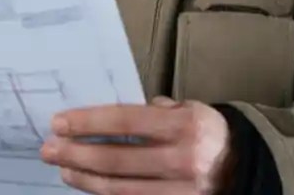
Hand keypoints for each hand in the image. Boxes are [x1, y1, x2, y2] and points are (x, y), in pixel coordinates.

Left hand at [41, 97, 235, 194]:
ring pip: (120, 189)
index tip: (59, 122)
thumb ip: (154, 110)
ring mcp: (180, 190)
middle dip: (76, 154)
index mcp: (183, 125)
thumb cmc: (206, 131)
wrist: (244, 165)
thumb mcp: (189, 108)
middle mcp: (182, 159)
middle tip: (49, 149)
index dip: (88, 123)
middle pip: (116, 159)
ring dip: (85, 179)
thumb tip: (111, 115)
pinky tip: (88, 186)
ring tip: (63, 170)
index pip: (125, 122)